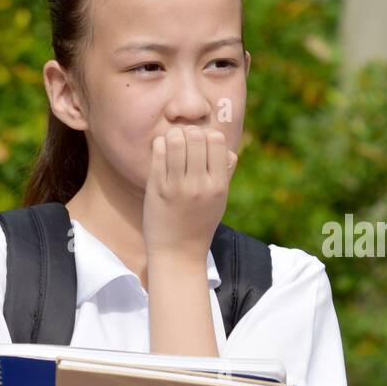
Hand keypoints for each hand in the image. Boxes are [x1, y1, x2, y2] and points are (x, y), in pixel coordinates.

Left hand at [142, 126, 238, 260]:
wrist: (178, 253)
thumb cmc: (200, 224)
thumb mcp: (220, 201)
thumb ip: (225, 175)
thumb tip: (229, 151)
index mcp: (219, 186)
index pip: (217, 141)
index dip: (209, 135)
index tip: (202, 143)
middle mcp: (200, 185)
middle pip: (197, 136)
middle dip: (190, 132)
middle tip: (185, 140)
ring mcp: (177, 186)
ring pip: (176, 140)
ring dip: (174, 135)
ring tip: (173, 143)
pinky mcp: (157, 188)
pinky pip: (159, 153)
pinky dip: (160, 145)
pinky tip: (162, 150)